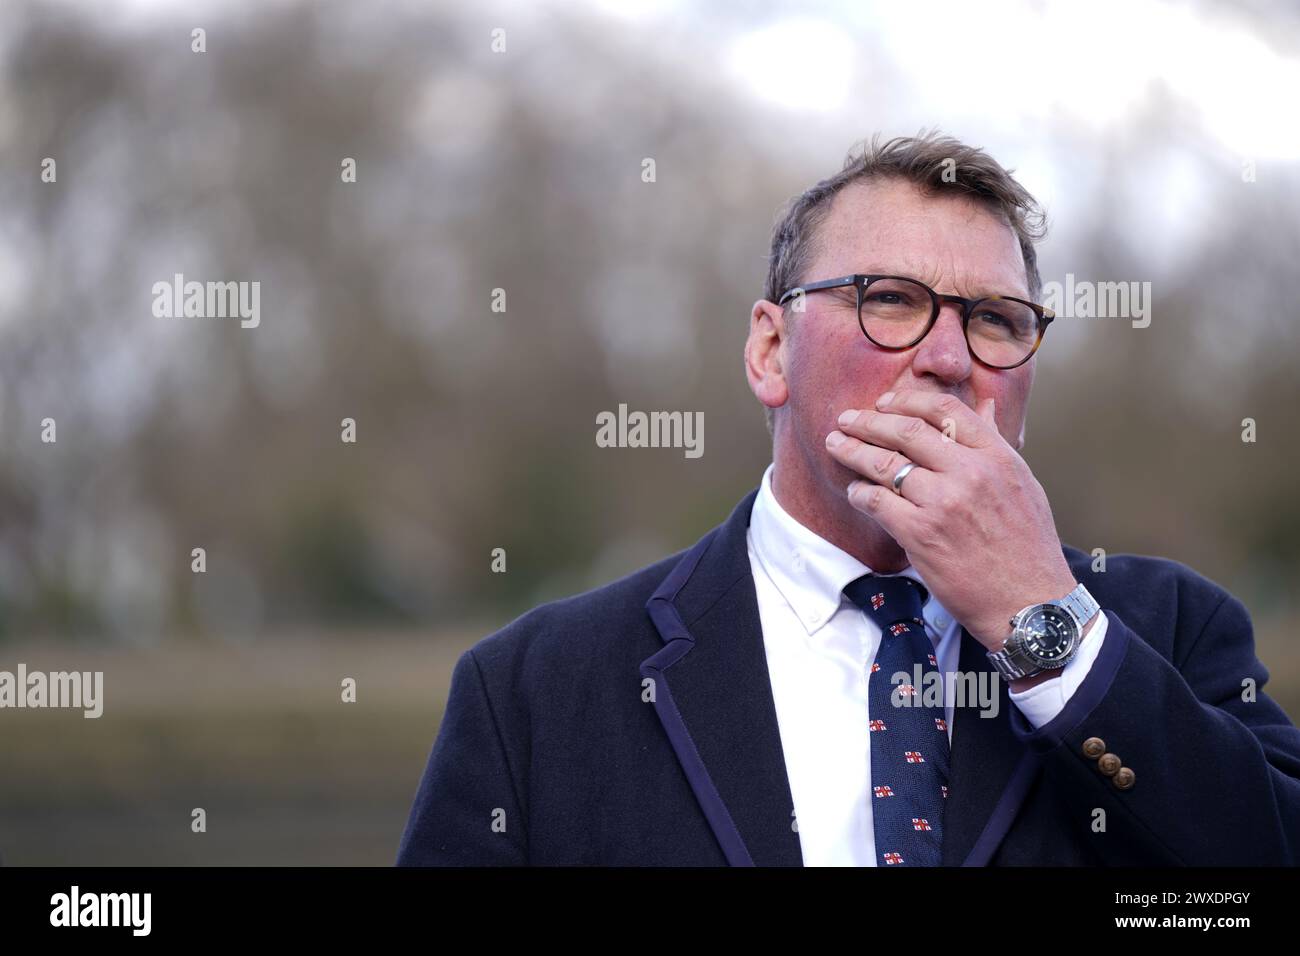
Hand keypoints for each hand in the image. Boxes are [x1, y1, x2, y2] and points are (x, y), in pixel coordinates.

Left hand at [824, 390, 1077, 650]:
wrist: (1030, 602)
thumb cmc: (1028, 547)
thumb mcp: (1022, 483)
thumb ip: (996, 443)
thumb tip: (982, 406)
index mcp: (997, 457)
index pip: (946, 410)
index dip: (907, 401)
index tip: (885, 403)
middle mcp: (970, 473)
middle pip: (906, 431)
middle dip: (869, 421)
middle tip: (846, 419)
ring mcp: (944, 502)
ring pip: (884, 464)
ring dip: (853, 451)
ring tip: (836, 445)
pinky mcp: (921, 534)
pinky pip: (877, 502)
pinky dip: (859, 493)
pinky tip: (855, 492)